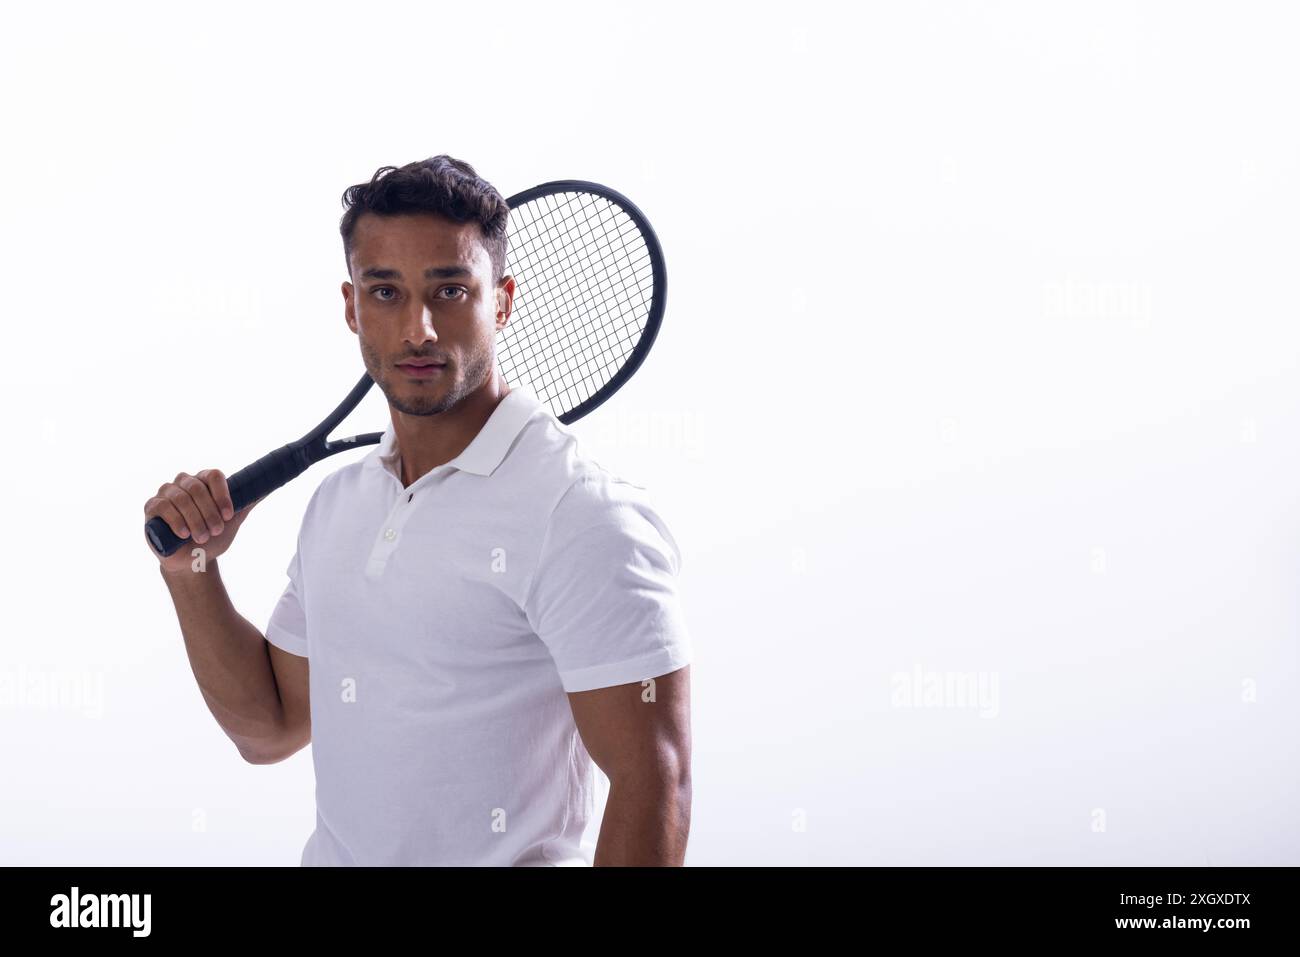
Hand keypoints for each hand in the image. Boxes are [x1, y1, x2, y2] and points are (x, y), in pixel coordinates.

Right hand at [144, 469, 259, 573]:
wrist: (193, 560)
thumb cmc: (213, 537)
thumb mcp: (233, 520)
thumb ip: (247, 501)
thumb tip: (268, 486)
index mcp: (204, 481)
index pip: (214, 475)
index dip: (222, 494)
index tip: (229, 515)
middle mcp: (185, 482)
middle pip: (196, 488)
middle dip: (209, 512)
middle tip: (216, 530)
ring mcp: (167, 493)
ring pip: (180, 498)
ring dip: (194, 520)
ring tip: (201, 537)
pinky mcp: (152, 506)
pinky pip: (163, 506)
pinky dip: (176, 520)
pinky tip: (184, 533)